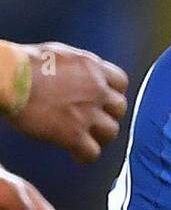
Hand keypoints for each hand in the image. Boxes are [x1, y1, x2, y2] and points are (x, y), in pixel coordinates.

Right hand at [7, 42, 128, 162]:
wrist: (9, 77)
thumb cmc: (22, 63)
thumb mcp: (59, 54)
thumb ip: (76, 67)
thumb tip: (75, 73)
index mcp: (93, 68)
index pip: (120, 83)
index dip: (112, 93)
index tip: (102, 100)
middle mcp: (96, 90)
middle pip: (119, 108)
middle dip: (108, 115)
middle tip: (94, 121)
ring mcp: (87, 113)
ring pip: (111, 131)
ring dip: (100, 136)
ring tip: (87, 139)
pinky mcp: (73, 134)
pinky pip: (92, 152)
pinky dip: (85, 156)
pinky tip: (76, 154)